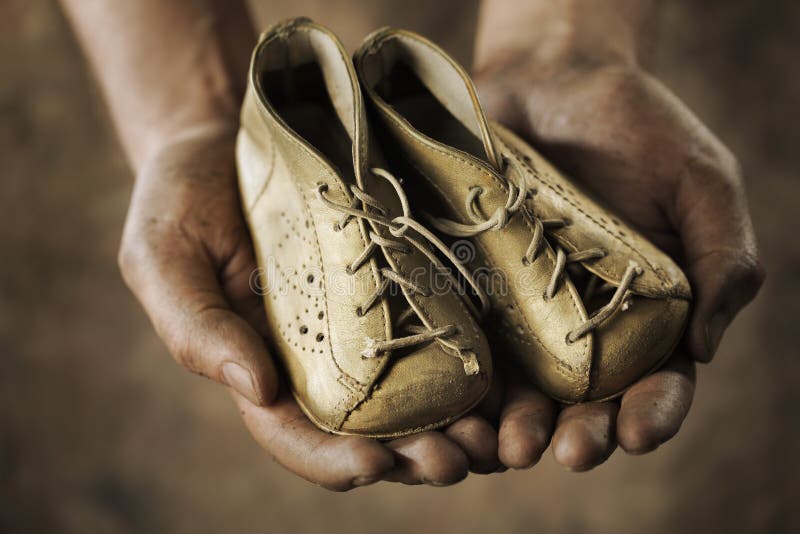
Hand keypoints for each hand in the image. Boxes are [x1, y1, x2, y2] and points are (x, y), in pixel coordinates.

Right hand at [119, 123, 548, 488]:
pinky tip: (506, 374)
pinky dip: (476, 361)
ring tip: (494, 434)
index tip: (374, 464)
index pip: (297, 434)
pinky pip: (444, 328)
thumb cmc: (186, 198)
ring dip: (459, 422)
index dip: (333, 459)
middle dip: (414, 455)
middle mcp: (324, 357)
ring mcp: (371, 321)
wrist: (237, 135)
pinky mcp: (406, 279)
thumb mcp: (165, 256)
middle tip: (456, 459)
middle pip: (372, 428)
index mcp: (266, 365)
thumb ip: (196, 326)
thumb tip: (253, 388)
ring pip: (419, 392)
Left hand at [473, 57, 762, 468]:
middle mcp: (584, 326)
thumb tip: (705, 349)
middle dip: (578, 434)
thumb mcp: (703, 183)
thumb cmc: (639, 127)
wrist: (554, 79)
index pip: (658, 381)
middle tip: (567, 452)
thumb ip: (722, 260)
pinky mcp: (472, 288)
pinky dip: (460, 382)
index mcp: (648, 314)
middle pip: (583, 402)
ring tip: (506, 448)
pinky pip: (463, 343)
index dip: (653, 413)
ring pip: (519, 388)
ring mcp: (523, 311)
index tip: (637, 432)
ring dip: (514, 426)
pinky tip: (454, 406)